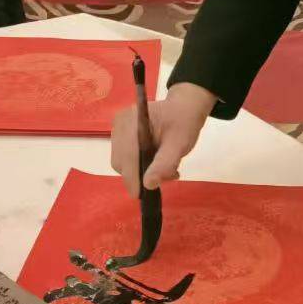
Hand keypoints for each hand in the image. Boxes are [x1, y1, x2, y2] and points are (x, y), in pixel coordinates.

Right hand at [109, 82, 216, 197]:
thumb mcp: (180, 143)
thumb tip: (148, 184)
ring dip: (140, 172)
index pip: (127, 157)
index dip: (132, 179)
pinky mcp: (120, 135)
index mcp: (134, 121)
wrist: (184, 107)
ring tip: (165, 169)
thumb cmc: (184, 122)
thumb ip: (165, 163)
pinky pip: (124, 157)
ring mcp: (118, 129)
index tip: (140, 196)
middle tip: (167, 176)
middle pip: (121, 161)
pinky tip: (156, 162)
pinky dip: (138, 165)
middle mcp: (120, 124)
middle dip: (140, 175)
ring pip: (122, 162)